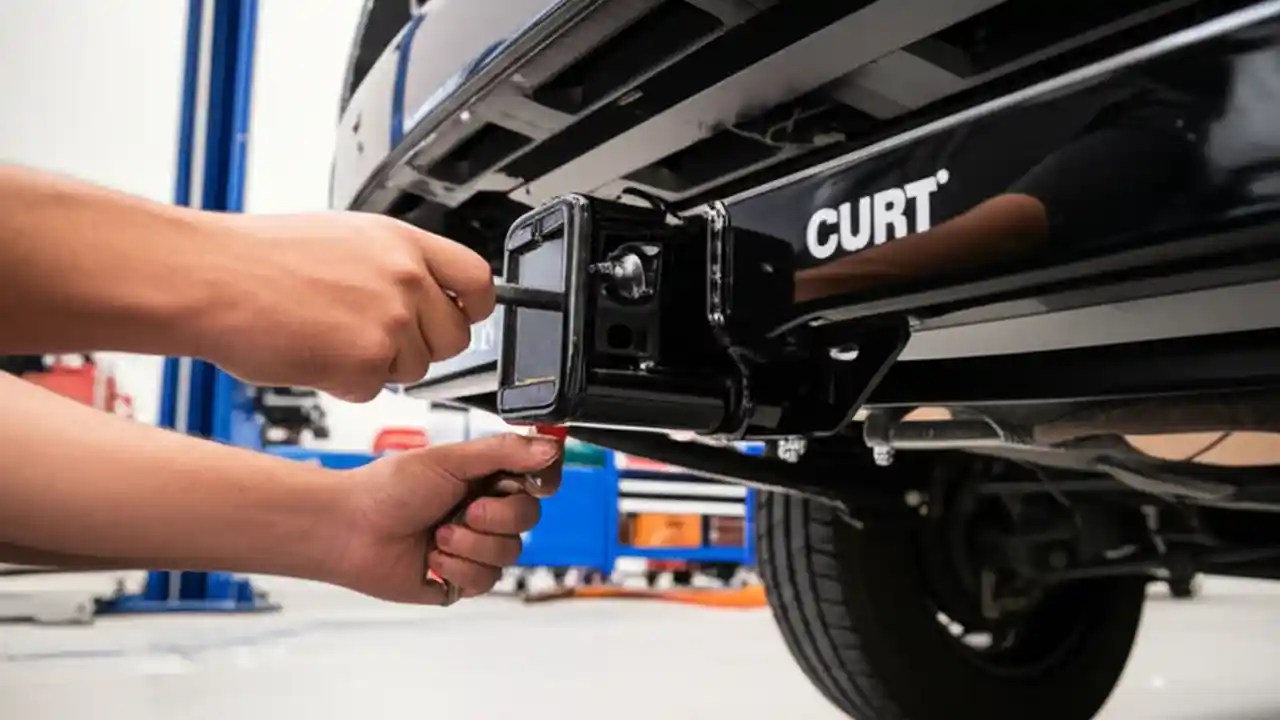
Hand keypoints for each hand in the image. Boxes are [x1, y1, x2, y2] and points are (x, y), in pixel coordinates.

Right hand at [205, 211, 494, 400]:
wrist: (208, 277)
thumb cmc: (258, 258)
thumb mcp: (345, 237)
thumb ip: (394, 263)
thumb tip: (426, 290)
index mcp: (404, 242)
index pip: (478, 280)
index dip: (474, 308)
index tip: (463, 317)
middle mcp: (406, 278)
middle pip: (455, 337)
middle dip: (423, 348)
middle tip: (376, 339)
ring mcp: (390, 321)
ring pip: (416, 369)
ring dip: (380, 366)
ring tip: (330, 338)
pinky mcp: (366, 363)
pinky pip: (374, 389)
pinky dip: (346, 384)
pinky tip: (313, 355)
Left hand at [328, 433, 562, 603]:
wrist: (350, 531)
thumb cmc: (387, 489)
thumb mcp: (449, 459)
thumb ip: (504, 451)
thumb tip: (550, 446)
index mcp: (484, 475)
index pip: (537, 477)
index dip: (542, 481)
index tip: (535, 482)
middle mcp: (484, 509)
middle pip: (528, 517)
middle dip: (496, 517)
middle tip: (465, 510)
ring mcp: (474, 544)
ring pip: (510, 552)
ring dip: (471, 544)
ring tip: (438, 534)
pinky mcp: (462, 577)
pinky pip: (487, 579)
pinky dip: (458, 567)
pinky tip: (432, 558)